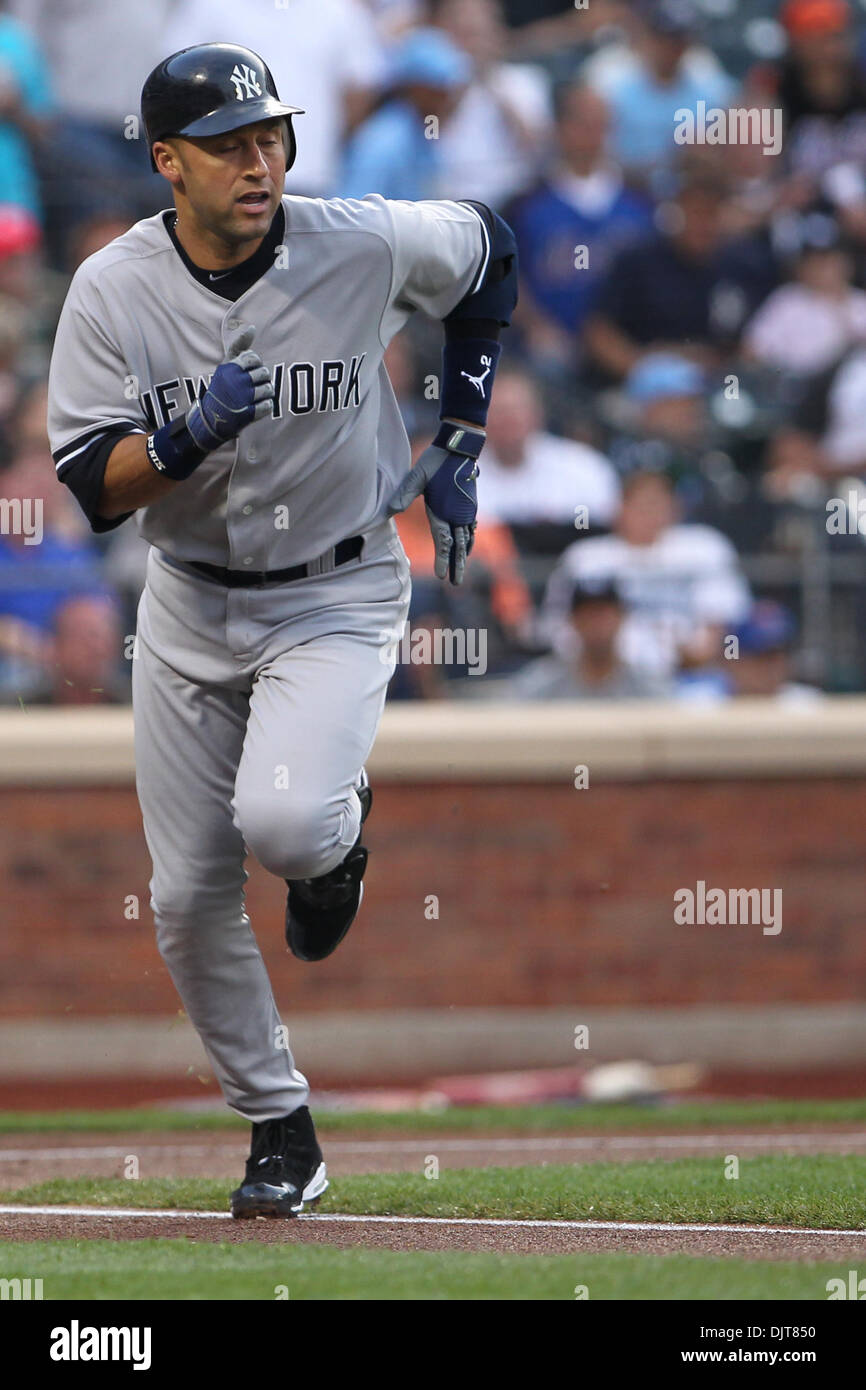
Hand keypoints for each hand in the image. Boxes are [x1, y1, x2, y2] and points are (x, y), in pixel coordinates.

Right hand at [186, 325, 273, 449]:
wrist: (212, 417)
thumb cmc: (223, 386)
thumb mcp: (227, 364)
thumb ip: (240, 345)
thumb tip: (252, 326)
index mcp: (230, 368)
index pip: (254, 358)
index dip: (253, 365)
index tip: (246, 372)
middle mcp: (236, 382)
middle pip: (264, 373)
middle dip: (260, 379)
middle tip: (250, 386)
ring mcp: (243, 399)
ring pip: (269, 389)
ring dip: (264, 393)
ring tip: (254, 396)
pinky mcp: (248, 415)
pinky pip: (268, 405)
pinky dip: (265, 406)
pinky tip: (256, 406)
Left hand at [388, 442, 478, 584]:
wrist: (460, 446)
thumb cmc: (436, 461)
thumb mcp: (417, 476)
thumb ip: (404, 494)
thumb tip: (389, 511)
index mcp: (445, 510)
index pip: (444, 542)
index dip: (442, 560)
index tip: (441, 576)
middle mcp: (458, 513)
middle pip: (459, 546)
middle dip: (457, 565)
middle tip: (456, 583)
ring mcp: (467, 509)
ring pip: (467, 538)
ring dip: (464, 554)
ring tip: (461, 569)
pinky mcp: (470, 504)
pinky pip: (471, 527)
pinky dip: (469, 539)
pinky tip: (468, 545)